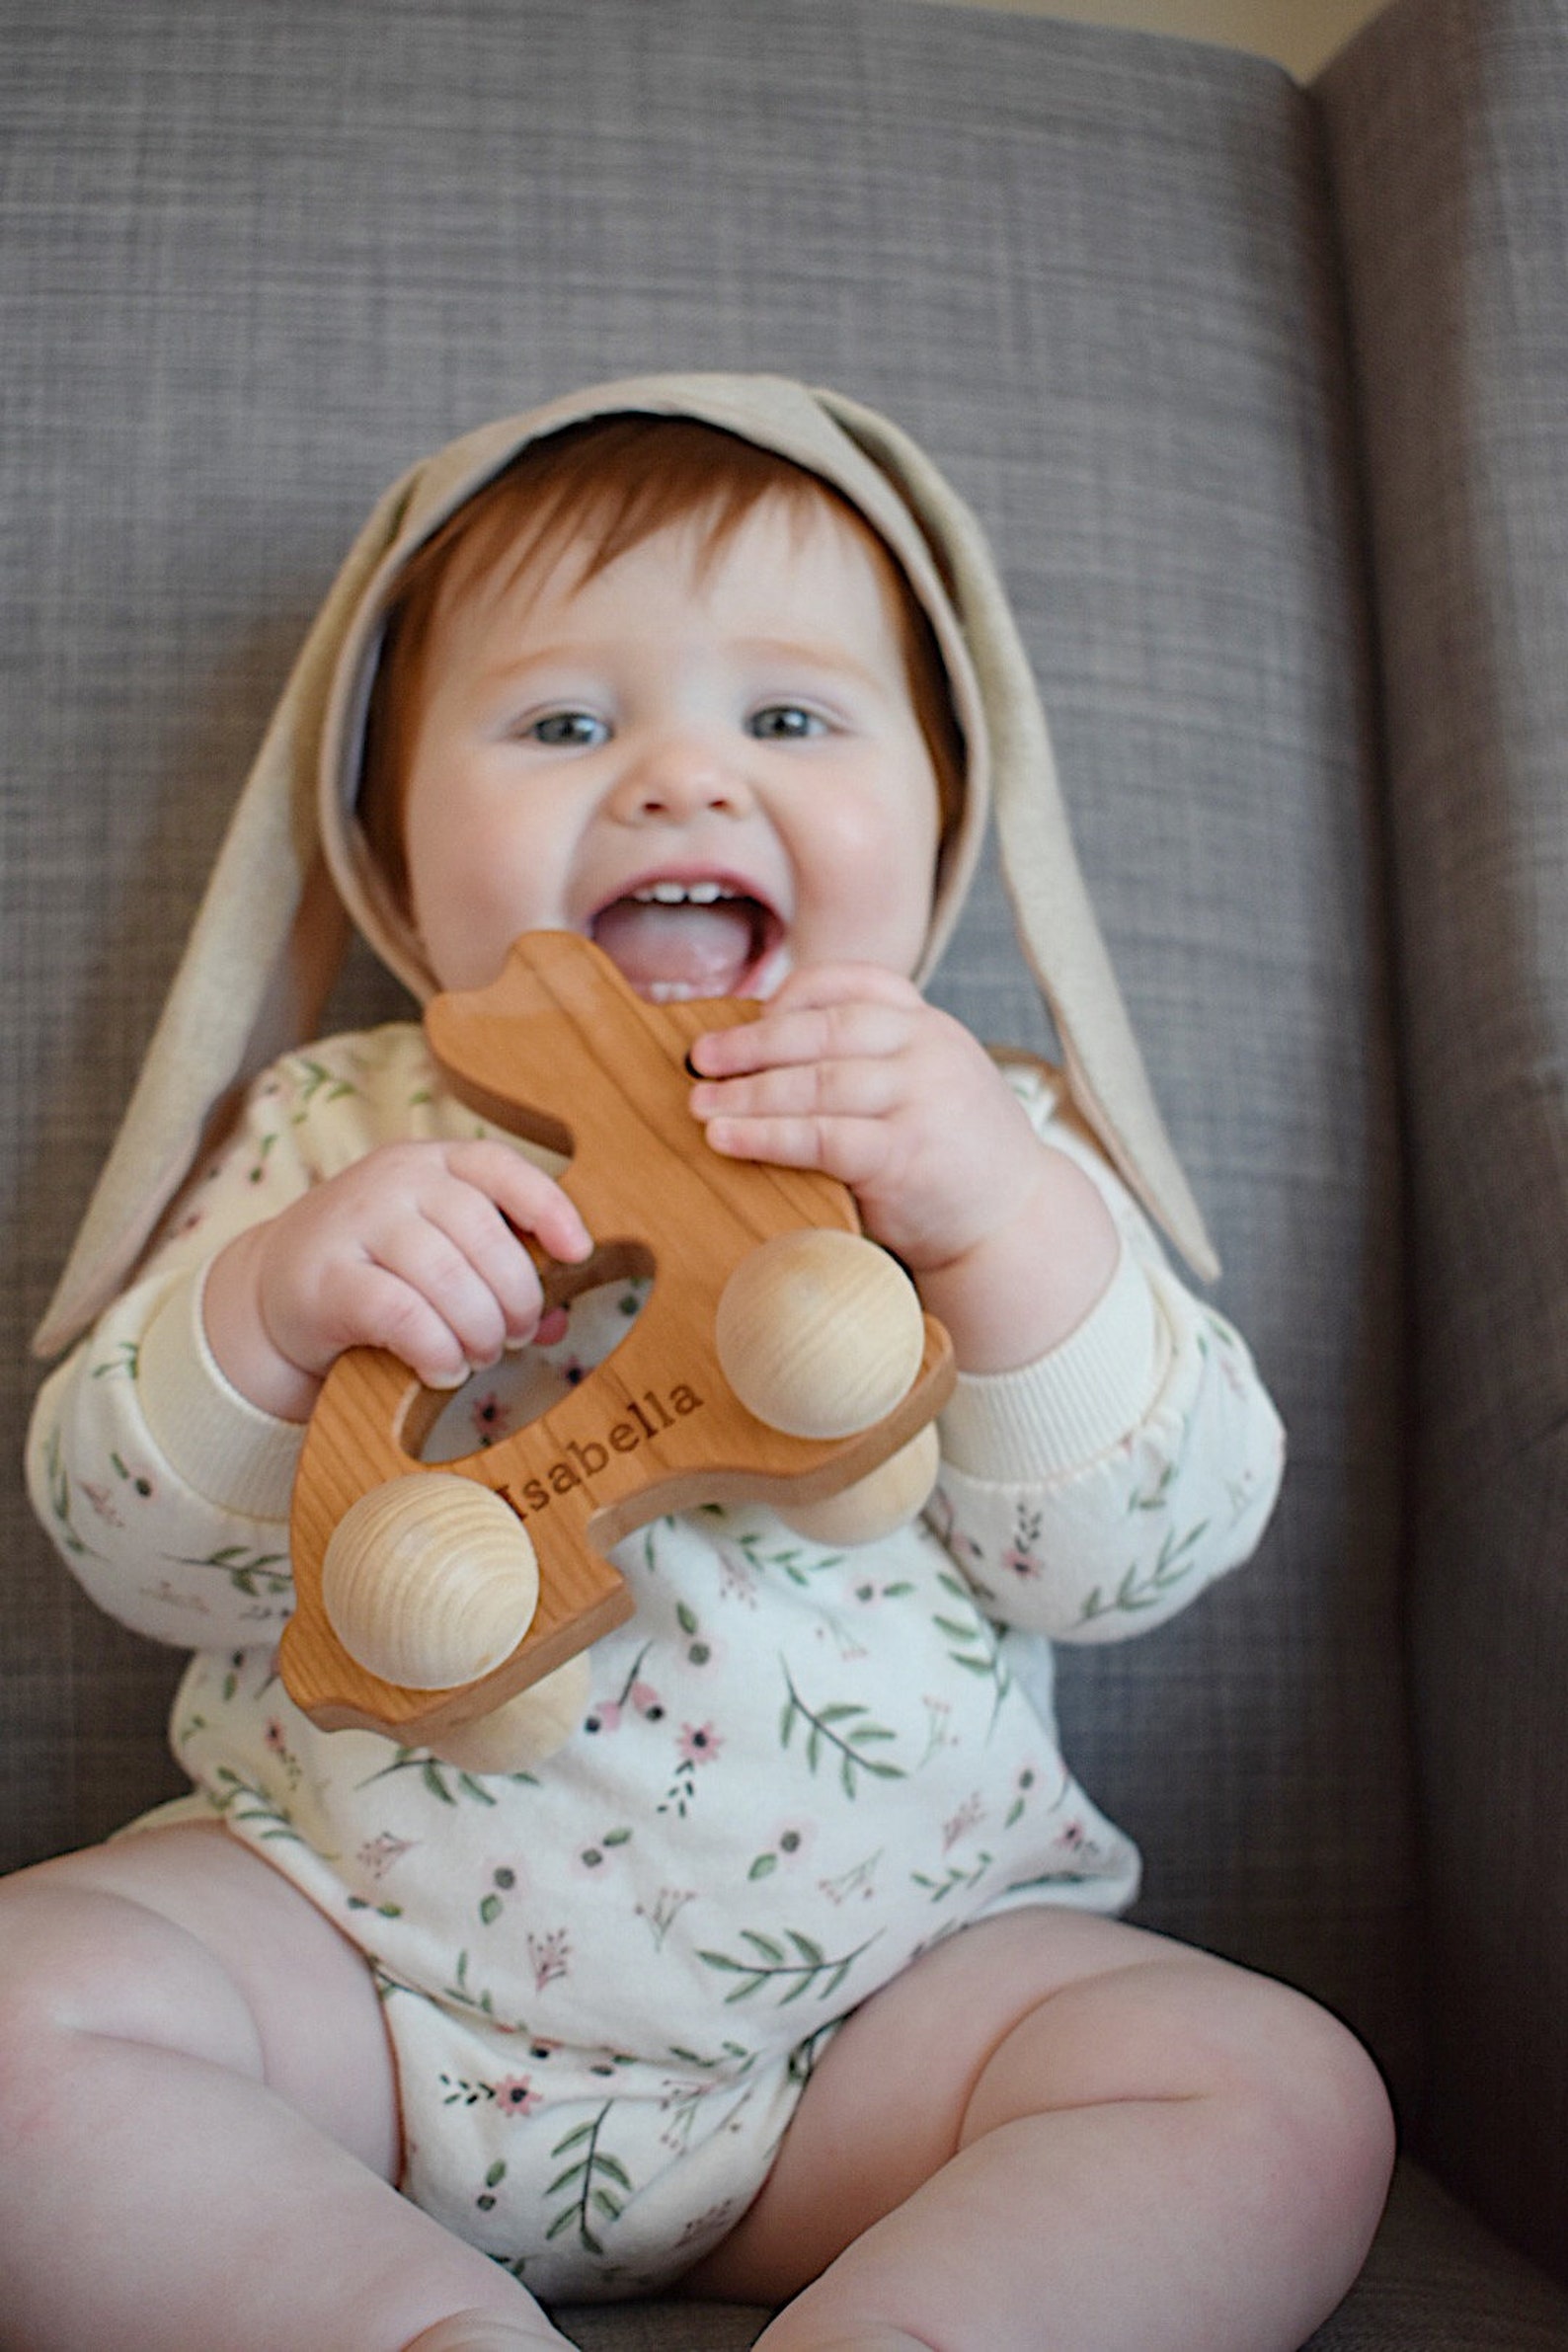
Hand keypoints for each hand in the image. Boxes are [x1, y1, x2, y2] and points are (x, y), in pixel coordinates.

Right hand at [204, 1139, 592, 1418]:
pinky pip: (400, 1314)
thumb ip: (497, 1275)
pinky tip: (444, 1369)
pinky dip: (435, 1348)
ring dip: (479, 1328)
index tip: (577, 1254)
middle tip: (518, 1336)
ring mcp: (355, 1223)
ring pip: (444, 1274)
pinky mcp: (325, 1278)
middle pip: (482, 1232)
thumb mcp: (438, 1253)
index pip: (499, 1166)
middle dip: (515, 1295)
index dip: (548, 1207)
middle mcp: (395, 1180)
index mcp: (432, 1162)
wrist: (274, 1287)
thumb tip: (559, 1323)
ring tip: (481, 1356)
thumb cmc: (378, 1268)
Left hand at [688, 966, 1117, 1369]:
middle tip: (701, 1059)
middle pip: (824, 1028)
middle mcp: (929, 1050)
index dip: (791, 995)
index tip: (749, 1015)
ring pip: (816, 1081)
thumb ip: (876, 1060)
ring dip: (747, 1092)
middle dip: (752, 1043)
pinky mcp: (906, 1153)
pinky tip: (727, 1138)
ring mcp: (921, 1098)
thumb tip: (765, 1050)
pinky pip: (821, 1136)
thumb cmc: (952, 1156)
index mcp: (930, 1024)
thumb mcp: (931, 1083)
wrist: (1015, 1223)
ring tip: (701, 1104)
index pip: (853, 982)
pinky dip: (766, 1135)